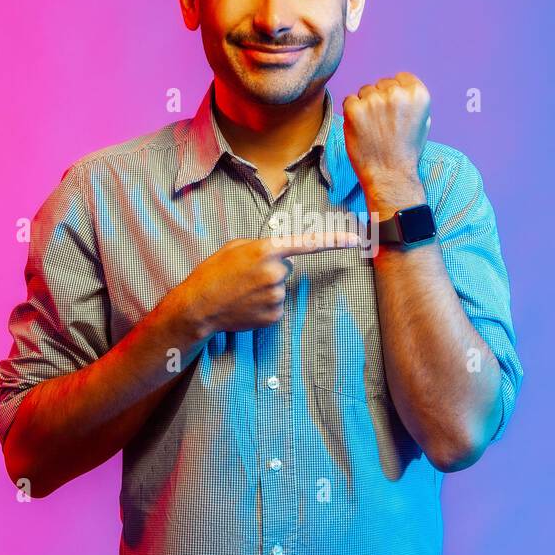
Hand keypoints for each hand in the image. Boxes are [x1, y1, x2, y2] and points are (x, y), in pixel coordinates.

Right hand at [173, 233, 359, 336]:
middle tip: (245, 276)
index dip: (335, 241)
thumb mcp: (235, 247)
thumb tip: (285, 258)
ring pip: (280, 288)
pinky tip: (245, 305)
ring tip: (242, 291)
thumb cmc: (213, 273)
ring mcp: (276, 295)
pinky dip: (263, 305)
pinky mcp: (274, 315)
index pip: (308, 243)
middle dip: (271, 270)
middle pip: (286, 268)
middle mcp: (276, 272)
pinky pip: (277, 305)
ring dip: (265, 288)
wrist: (198, 307)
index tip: (356, 240)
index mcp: (267, 249)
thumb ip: (264, 246)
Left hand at [340, 72, 431, 193]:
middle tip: (383, 123)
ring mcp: (374, 101)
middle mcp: (397, 94)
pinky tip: (361, 129)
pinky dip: (352, 113)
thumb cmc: (406, 153)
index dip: (396, 93)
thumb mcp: (423, 122)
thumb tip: (401, 88)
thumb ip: (412, 101)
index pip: (402, 78)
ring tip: (373, 129)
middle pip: (382, 83)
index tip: (395, 109)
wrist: (390, 176)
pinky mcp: (354, 110)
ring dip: (365, 106)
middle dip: (380, 99)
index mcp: (418, 94)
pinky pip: (349, 101)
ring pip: (364, 91)